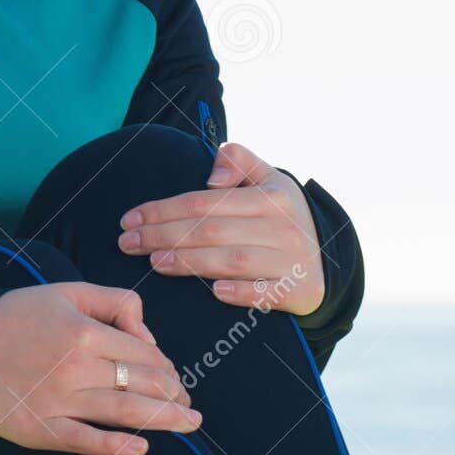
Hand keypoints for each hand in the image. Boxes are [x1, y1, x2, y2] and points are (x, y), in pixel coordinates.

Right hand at [0, 282, 200, 454]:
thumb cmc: (17, 315)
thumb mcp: (67, 291)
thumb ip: (115, 301)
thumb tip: (148, 334)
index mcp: (85, 332)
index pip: (145, 354)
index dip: (168, 368)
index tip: (175, 378)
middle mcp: (76, 368)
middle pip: (143, 384)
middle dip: (174, 395)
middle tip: (188, 405)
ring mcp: (59, 401)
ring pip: (125, 413)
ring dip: (164, 420)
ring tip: (188, 424)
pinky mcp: (41, 428)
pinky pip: (87, 442)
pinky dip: (118, 446)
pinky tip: (142, 447)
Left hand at [116, 141, 325, 313]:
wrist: (326, 262)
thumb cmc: (281, 219)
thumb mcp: (270, 180)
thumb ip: (241, 162)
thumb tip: (212, 173)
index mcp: (270, 197)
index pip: (205, 201)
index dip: (164, 209)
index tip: (130, 219)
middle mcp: (280, 227)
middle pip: (212, 230)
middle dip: (164, 235)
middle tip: (128, 242)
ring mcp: (290, 261)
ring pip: (233, 260)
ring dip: (191, 262)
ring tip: (155, 262)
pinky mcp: (296, 291)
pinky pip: (267, 293)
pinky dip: (242, 293)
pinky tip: (215, 293)